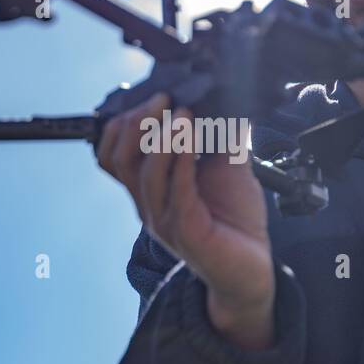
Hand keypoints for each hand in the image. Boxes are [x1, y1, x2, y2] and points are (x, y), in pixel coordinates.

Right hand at [97, 92, 275, 347]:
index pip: (111, 154)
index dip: (123, 123)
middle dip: (137, 123)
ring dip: (163, 138)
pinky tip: (194, 137)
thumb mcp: (226, 167)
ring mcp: (163, 219)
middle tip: (162, 99)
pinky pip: (177, 190)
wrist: (252, 267)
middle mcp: (148, 204)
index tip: (154, 98)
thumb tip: (229, 96)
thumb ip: (221, 136)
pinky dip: (183, 159)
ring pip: (144, 174)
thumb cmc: (234, 220)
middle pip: (119, 159)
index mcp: (149, 188)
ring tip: (183, 113)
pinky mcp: (186, 231)